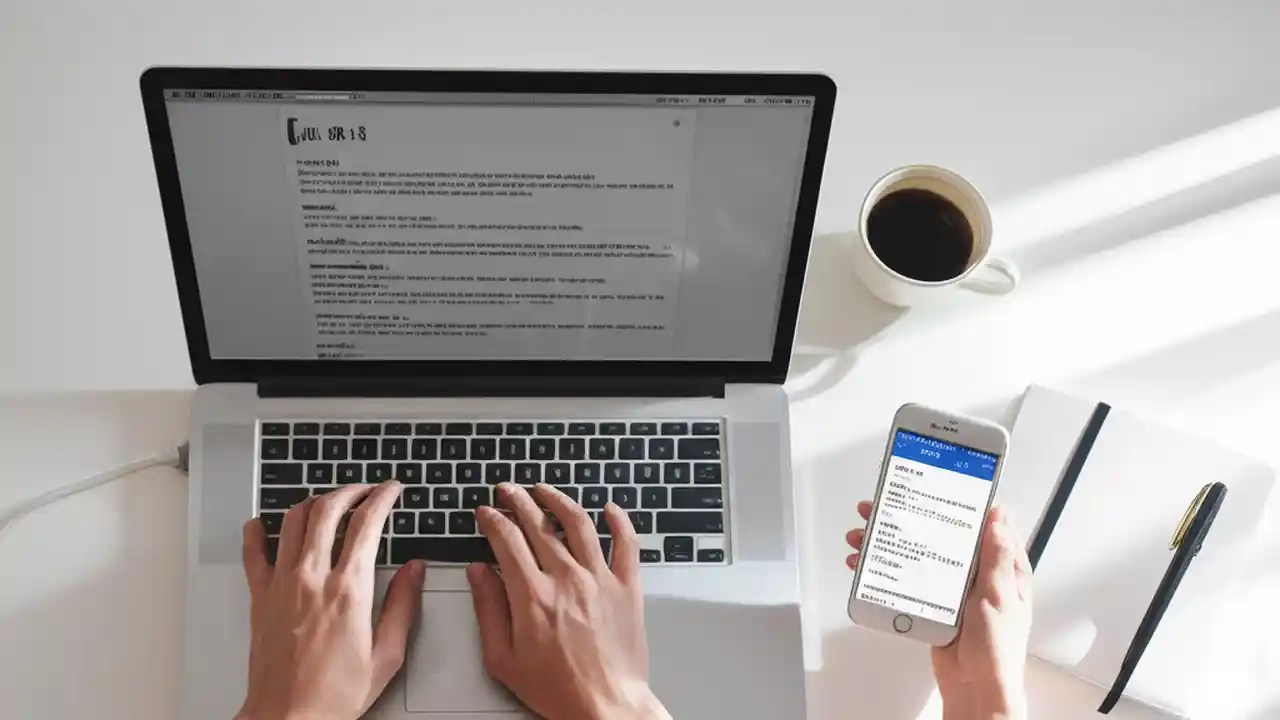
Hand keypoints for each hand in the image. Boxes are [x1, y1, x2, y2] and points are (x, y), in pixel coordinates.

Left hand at [238, 480, 424, 719]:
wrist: (289, 718)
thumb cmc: (335, 694)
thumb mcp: (387, 655)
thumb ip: (403, 605)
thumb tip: (416, 570)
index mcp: (350, 591)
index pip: (367, 524)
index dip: (382, 498)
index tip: (391, 490)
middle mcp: (313, 579)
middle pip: (329, 510)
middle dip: (351, 490)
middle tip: (365, 489)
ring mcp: (282, 584)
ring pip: (294, 521)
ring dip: (314, 501)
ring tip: (328, 501)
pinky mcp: (261, 597)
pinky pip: (253, 552)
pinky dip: (258, 531)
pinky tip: (263, 524)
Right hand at [468, 483, 670, 719]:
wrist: (605, 706)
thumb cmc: (557, 689)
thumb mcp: (503, 658)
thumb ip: (488, 609)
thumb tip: (477, 573)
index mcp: (532, 595)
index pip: (507, 540)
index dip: (492, 520)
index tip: (486, 512)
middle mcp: (566, 579)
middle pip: (539, 525)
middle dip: (518, 501)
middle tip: (508, 491)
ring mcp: (600, 580)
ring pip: (579, 523)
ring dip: (558, 500)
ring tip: (545, 490)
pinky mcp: (628, 587)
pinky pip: (626, 543)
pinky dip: (618, 521)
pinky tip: (609, 508)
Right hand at [846, 502, 1031, 719]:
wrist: (975, 686)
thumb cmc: (997, 649)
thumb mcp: (999, 596)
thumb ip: (996, 557)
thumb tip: (998, 517)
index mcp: (1002, 567)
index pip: (982, 523)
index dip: (958, 502)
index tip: (934, 486)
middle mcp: (977, 573)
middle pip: (940, 534)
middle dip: (907, 519)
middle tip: (880, 508)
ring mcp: (953, 587)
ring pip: (919, 553)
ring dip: (889, 542)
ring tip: (863, 536)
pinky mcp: (934, 602)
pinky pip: (909, 578)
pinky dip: (887, 569)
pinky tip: (868, 564)